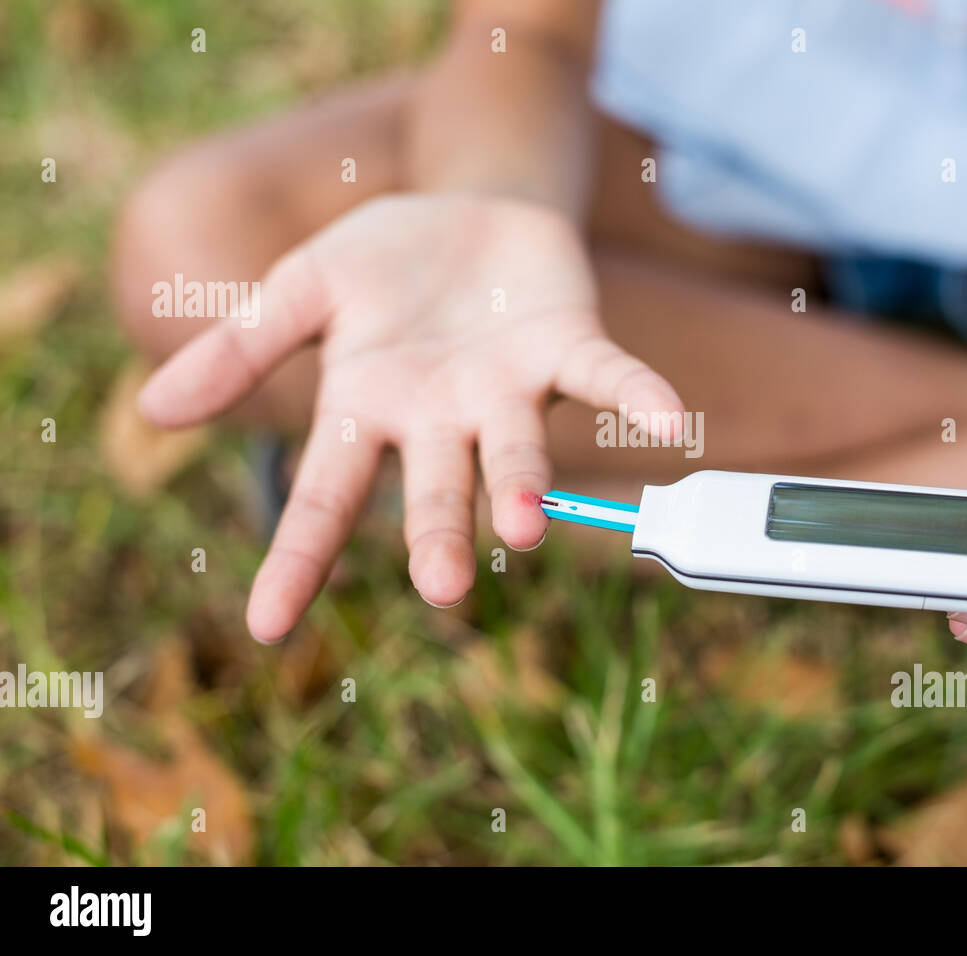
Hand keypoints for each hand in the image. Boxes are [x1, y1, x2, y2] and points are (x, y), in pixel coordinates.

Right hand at [139, 193, 682, 641]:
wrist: (470, 205)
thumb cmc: (385, 265)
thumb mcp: (303, 290)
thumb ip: (241, 349)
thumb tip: (153, 411)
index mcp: (369, 409)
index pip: (324, 495)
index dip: (298, 559)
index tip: (268, 628)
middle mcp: (441, 418)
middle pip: (435, 489)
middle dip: (438, 534)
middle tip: (445, 586)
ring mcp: (507, 389)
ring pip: (516, 451)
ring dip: (524, 486)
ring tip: (525, 525)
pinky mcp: (567, 346)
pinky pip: (604, 379)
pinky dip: (635, 399)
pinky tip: (665, 422)